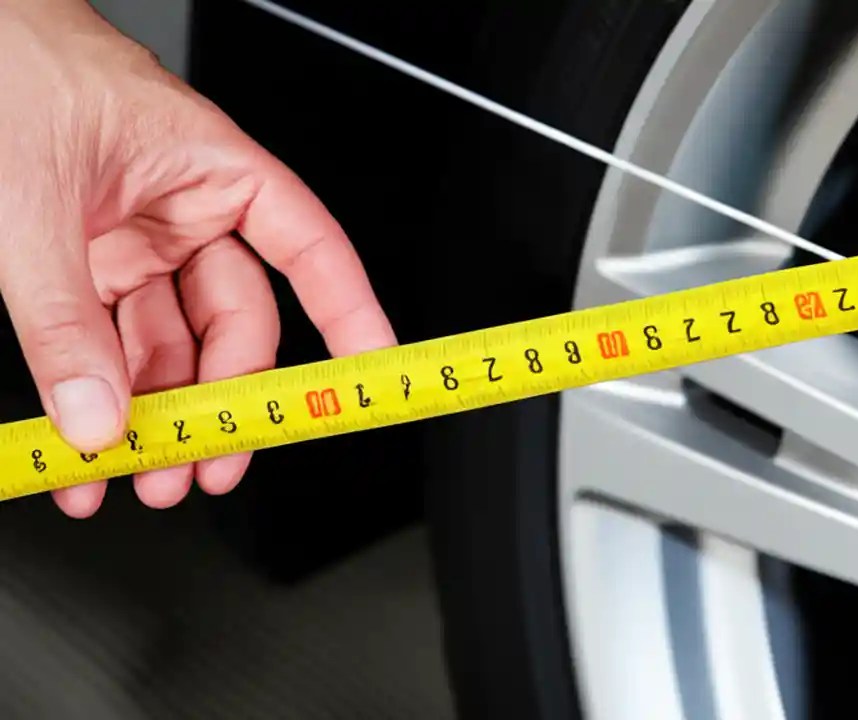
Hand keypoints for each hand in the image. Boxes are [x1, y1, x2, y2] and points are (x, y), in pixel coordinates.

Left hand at [0, 0, 396, 517]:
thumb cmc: (4, 66)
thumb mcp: (32, 202)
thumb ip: (62, 320)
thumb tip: (95, 415)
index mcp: (212, 169)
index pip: (310, 250)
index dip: (350, 315)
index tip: (370, 376)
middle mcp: (182, 209)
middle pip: (236, 323)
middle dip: (223, 400)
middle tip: (210, 462)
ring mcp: (132, 241)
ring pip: (171, 347)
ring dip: (161, 417)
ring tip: (146, 474)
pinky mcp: (82, 265)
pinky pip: (107, 345)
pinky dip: (98, 398)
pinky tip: (88, 447)